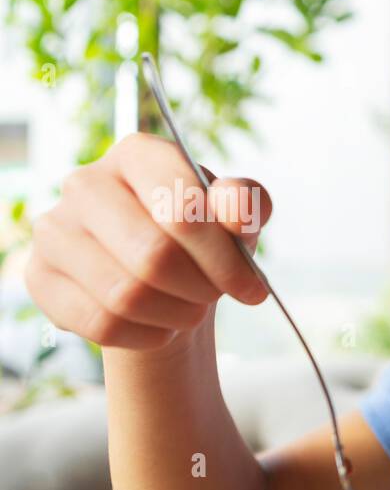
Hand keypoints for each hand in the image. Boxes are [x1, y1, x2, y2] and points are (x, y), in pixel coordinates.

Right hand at [24, 132, 272, 351]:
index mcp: (138, 154)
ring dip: (176, 314)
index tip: (250, 286)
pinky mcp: (40, 277)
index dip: (224, 258)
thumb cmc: (200, 241)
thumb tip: (234, 207)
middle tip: (213, 297)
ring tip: (190, 309)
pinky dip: (146, 335)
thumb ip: (246, 205)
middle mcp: (86, 183)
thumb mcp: (237, 219)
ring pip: (126, 295)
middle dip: (200, 288)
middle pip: (153, 256)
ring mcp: (54, 230)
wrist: (163, 280)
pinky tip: (159, 324)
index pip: (182, 209)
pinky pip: (101, 324)